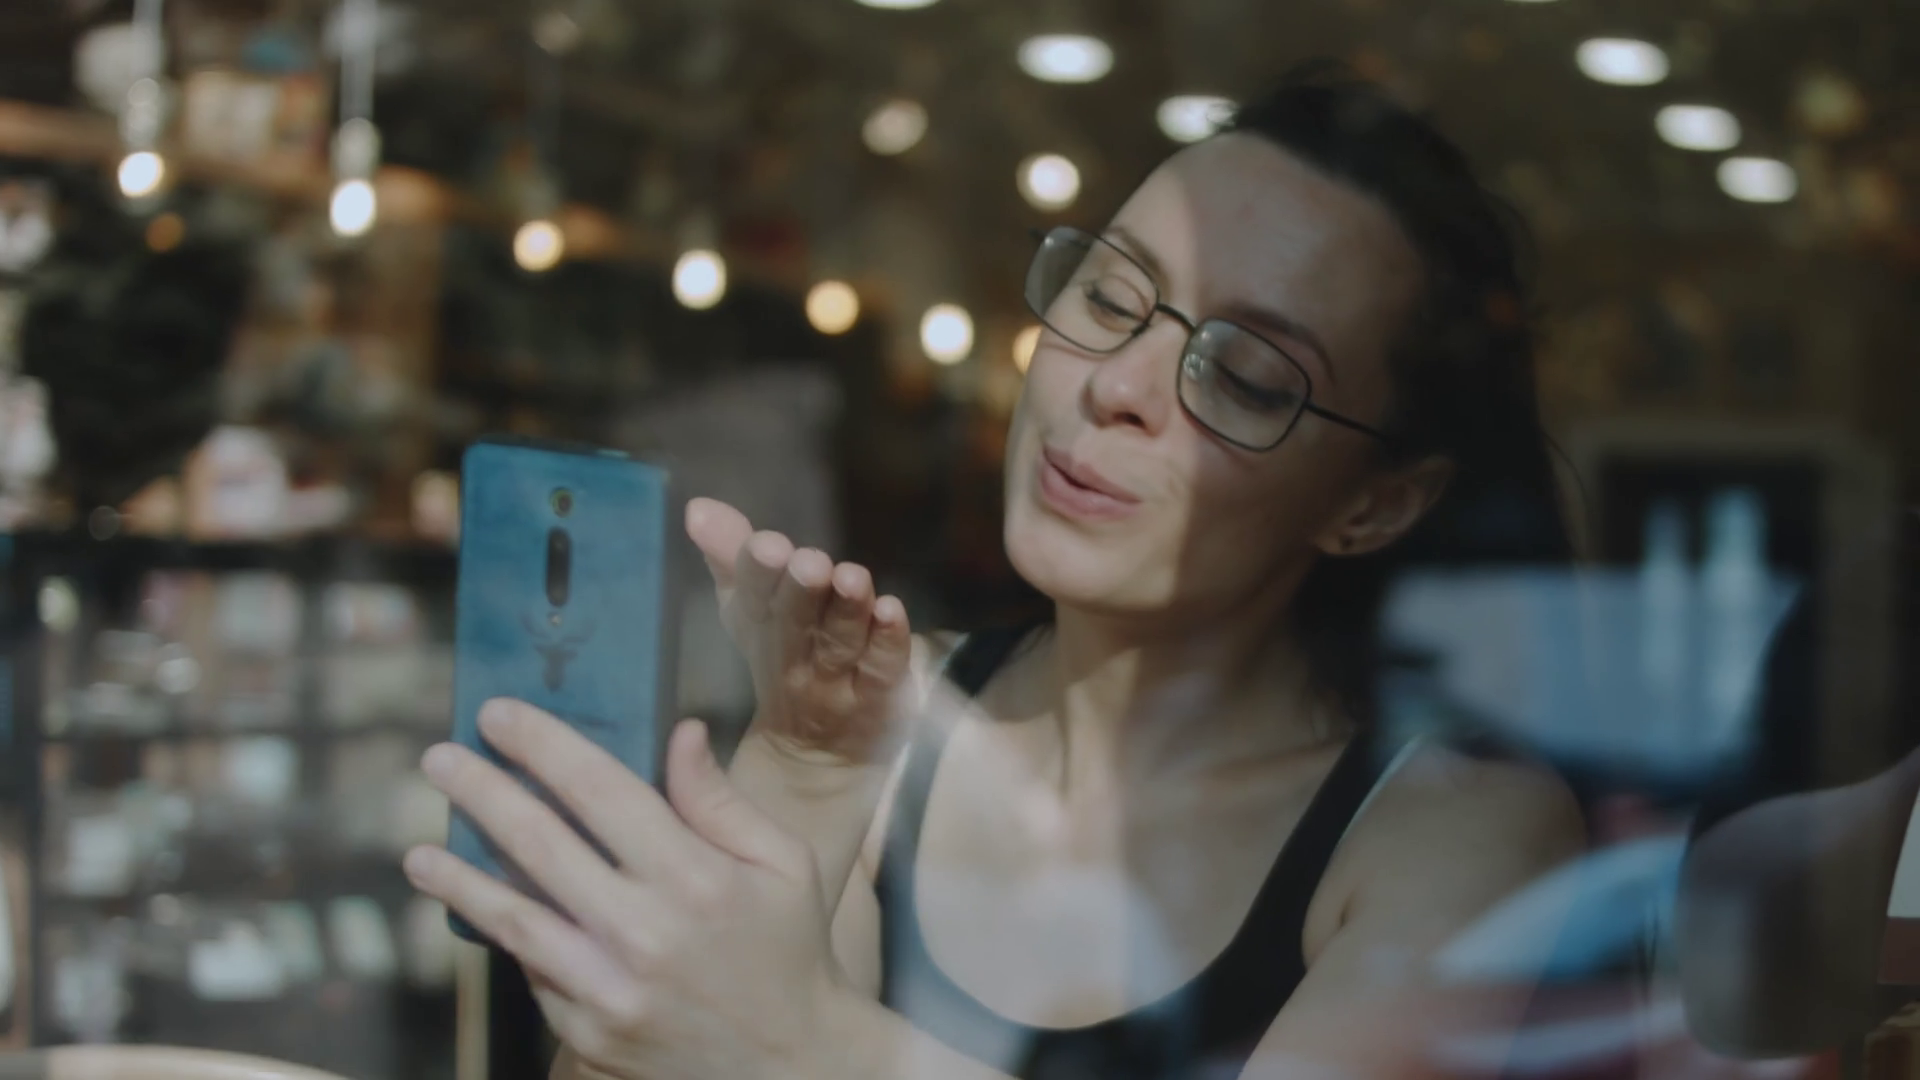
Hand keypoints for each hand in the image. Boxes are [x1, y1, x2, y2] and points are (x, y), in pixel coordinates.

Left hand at [406, 699, 850, 1079]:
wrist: (787, 1063)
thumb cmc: (786, 947)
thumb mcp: (783, 863)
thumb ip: (722, 800)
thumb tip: (679, 732)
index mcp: (695, 878)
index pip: (600, 790)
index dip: (542, 745)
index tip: (499, 714)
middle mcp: (644, 931)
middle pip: (540, 844)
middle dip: (481, 792)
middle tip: (437, 759)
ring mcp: (609, 988)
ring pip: (513, 917)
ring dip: (458, 877)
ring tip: (418, 850)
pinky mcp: (588, 1031)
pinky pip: (534, 969)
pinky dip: (504, 935)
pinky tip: (482, 910)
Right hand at [685, 497, 911, 764]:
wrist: (815, 754)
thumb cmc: (782, 658)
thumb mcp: (750, 609)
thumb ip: (730, 555)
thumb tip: (699, 508)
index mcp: (759, 630)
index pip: (753, 601)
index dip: (758, 574)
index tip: (764, 545)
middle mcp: (795, 658)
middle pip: (795, 624)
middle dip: (800, 592)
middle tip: (808, 563)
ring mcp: (838, 680)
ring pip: (841, 643)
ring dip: (847, 611)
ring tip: (852, 578)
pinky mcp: (879, 694)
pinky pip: (882, 667)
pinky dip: (889, 641)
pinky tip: (893, 611)